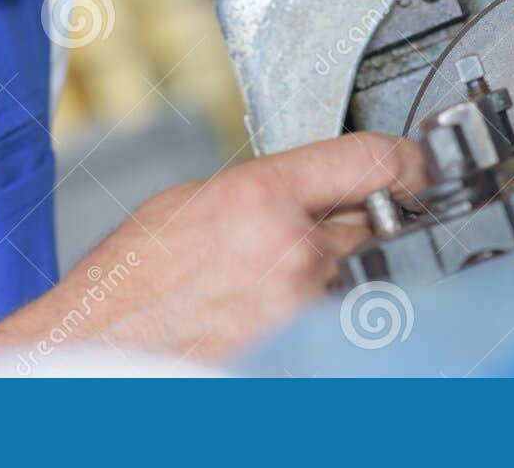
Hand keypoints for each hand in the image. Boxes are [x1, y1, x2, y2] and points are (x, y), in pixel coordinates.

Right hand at [0, 132, 424, 366]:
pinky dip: (324, 316)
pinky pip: (337, 322)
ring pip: (361, 276)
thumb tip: (320, 186)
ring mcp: (301, 312)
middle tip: (334, 230)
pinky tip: (278, 316)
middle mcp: (291, 254)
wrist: (94, 352)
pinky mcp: (301, 354)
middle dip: (364, 223)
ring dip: (342, 275)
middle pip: (378, 222)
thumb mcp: (192, 202)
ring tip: (281, 283)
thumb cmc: (125, 284)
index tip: (419, 163)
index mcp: (260, 198)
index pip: (374, 160)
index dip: (407, 158)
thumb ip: (266, 189)